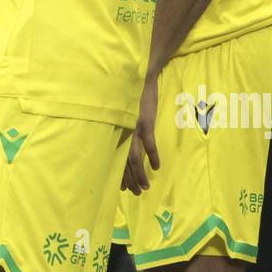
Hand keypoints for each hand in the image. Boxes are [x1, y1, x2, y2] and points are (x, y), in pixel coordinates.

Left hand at [122, 72, 161, 193]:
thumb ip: (120, 130)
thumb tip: (120, 148)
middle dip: (130, 180)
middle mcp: (122, 133)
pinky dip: (152, 156)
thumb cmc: (129, 97)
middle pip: (124, 162)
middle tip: (136, 193)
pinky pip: (149, 144)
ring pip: (134, 158)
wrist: (139, 78)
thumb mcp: (120, 115)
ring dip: (139, 175)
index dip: (119, 175)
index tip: (122, 188)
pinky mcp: (145, 122)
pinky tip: (156, 167)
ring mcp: (133, 128)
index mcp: (115, 132)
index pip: (115, 159)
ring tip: (145, 187)